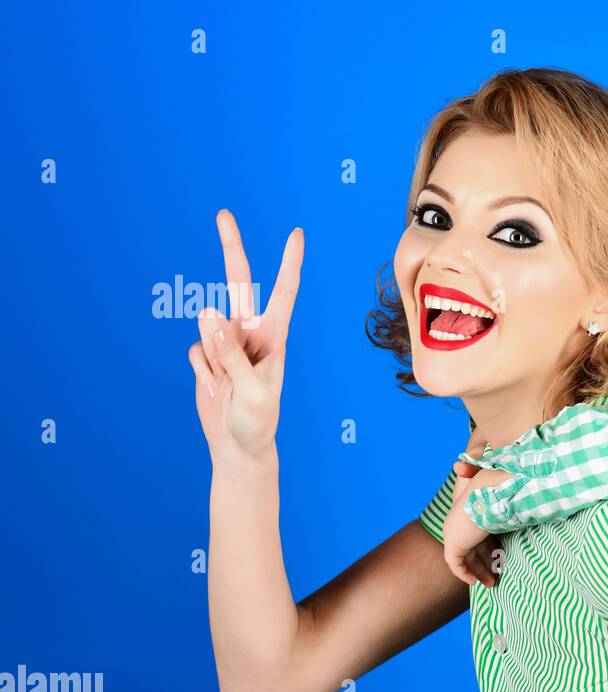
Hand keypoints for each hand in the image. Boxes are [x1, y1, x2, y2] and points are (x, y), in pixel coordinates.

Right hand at [187, 209, 302, 468]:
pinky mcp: (207, 356)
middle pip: (238, 283)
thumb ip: (229, 353)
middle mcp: (250, 333)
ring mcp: (227, 342)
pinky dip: (202, 370)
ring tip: (227, 384)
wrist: (239, 446)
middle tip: (223, 214)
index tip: (296, 234)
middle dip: (232, 247)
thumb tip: (207, 312)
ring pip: (208, 327)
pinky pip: (196, 352)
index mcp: (274, 337)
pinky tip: (214, 388)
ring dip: (212, 355)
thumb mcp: (252, 391)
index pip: (282, 292)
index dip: (289, 263)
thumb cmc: (258, 420)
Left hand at [442, 466, 516, 586]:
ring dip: (478, 572)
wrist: (491, 496)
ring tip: (491, 583)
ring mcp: (455, 532)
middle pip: (473, 548)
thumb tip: (535, 523)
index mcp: (475, 513)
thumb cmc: (504, 499)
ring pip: (465, 558)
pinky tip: (474, 582)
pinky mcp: (453, 543)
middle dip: (485, 564)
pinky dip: (464, 574)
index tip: (502, 562)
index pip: (481, 537)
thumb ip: (515, 518)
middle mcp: (462, 522)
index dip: (491, 551)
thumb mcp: (510, 510)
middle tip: (497, 578)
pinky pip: (455, 564)